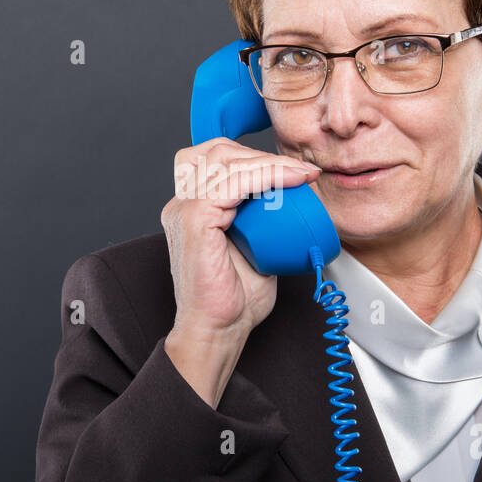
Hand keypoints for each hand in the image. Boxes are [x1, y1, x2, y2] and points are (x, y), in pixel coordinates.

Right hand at [160, 137, 320, 405]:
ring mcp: (184, 209)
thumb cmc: (234, 299)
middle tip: (295, 172)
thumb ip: (262, 220)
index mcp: (192, 208)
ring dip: (268, 163)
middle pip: (214, 150)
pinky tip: (290, 182)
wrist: (220, 331)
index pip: (214, 158)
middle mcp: (182, 203)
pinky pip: (231, 183)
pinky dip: (265, 177)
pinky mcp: (193, 219)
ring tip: (299, 176)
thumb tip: (293, 199)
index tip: (291, 169)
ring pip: (224, 161)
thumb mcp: (255, 247)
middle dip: (259, 154)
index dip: (251, 155)